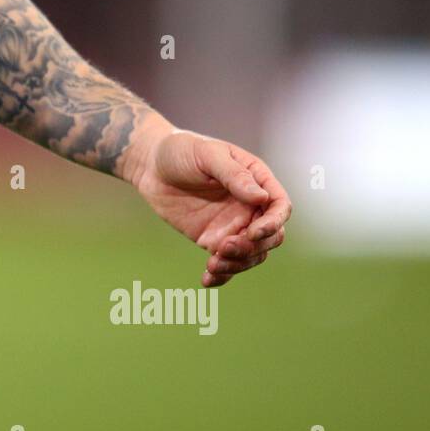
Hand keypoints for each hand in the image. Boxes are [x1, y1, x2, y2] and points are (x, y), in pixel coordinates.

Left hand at [128, 125, 292, 286]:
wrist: (150, 165)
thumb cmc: (181, 150)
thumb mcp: (208, 155)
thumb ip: (234, 175)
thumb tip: (262, 198)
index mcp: (256, 180)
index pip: (280, 207)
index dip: (273, 223)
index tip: (253, 232)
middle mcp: (250, 206)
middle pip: (270, 237)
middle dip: (253, 247)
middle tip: (224, 247)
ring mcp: (233, 225)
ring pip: (251, 254)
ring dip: (237, 265)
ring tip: (212, 265)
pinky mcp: (213, 239)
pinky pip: (225, 262)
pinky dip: (221, 276)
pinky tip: (207, 280)